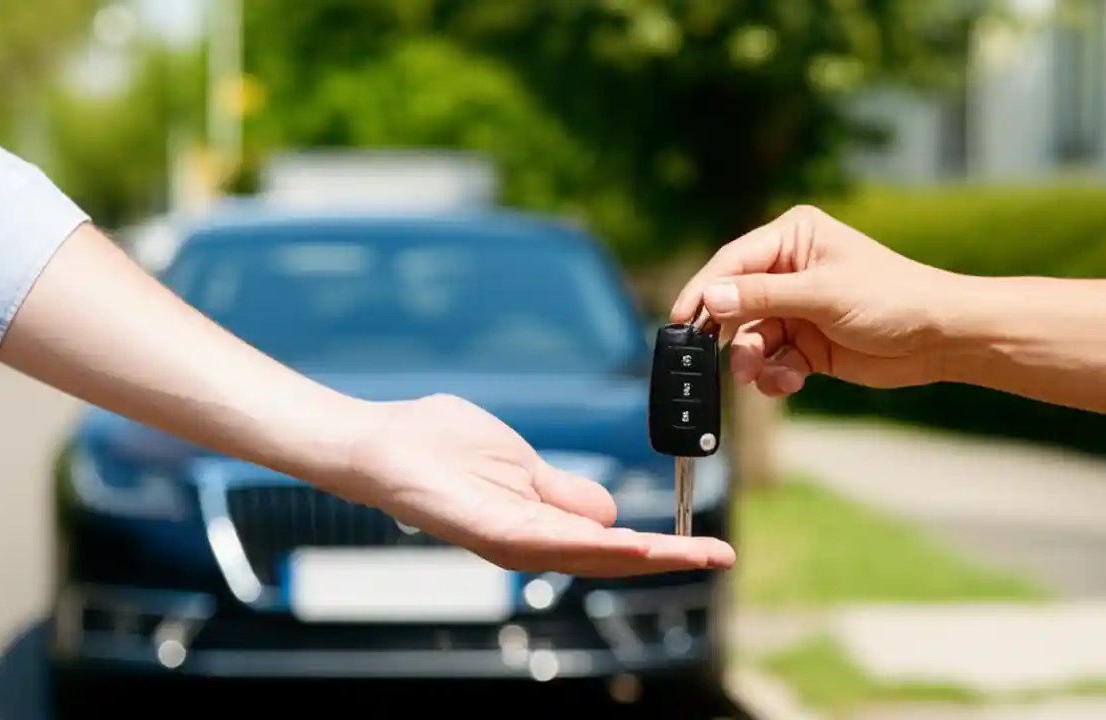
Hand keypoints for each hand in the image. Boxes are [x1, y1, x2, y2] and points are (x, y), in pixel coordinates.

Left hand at [341, 393, 735, 576]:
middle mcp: (528, 540)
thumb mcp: (519, 462)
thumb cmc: (438, 445)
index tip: (709, 545)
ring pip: (589, 554)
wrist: (382, 442)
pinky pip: (550, 540)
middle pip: (610, 555)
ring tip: (695, 555)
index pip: (611, 539)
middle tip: (723, 555)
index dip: (661, 546)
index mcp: (538, 521)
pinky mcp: (490, 530)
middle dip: (668, 558)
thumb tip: (608, 509)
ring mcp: (510, 539)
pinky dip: (595, 544)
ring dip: (644, 556)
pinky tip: (631, 542)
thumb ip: (561, 488)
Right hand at [671, 205, 959, 395]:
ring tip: (762, 376)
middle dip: (729, 333)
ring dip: (753, 359)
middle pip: (735, 301)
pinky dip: (774, 374)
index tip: (681, 319)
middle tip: (710, 358)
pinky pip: (772, 359)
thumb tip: (710, 298)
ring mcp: (796, 308)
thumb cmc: (892, 298)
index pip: (733, 261)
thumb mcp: (822, 294)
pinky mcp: (805, 343)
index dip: (703, 289)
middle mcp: (789, 269)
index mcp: (793, 237)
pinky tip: (789, 381)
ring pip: (751, 336)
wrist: (941, 339)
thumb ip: (762, 297)